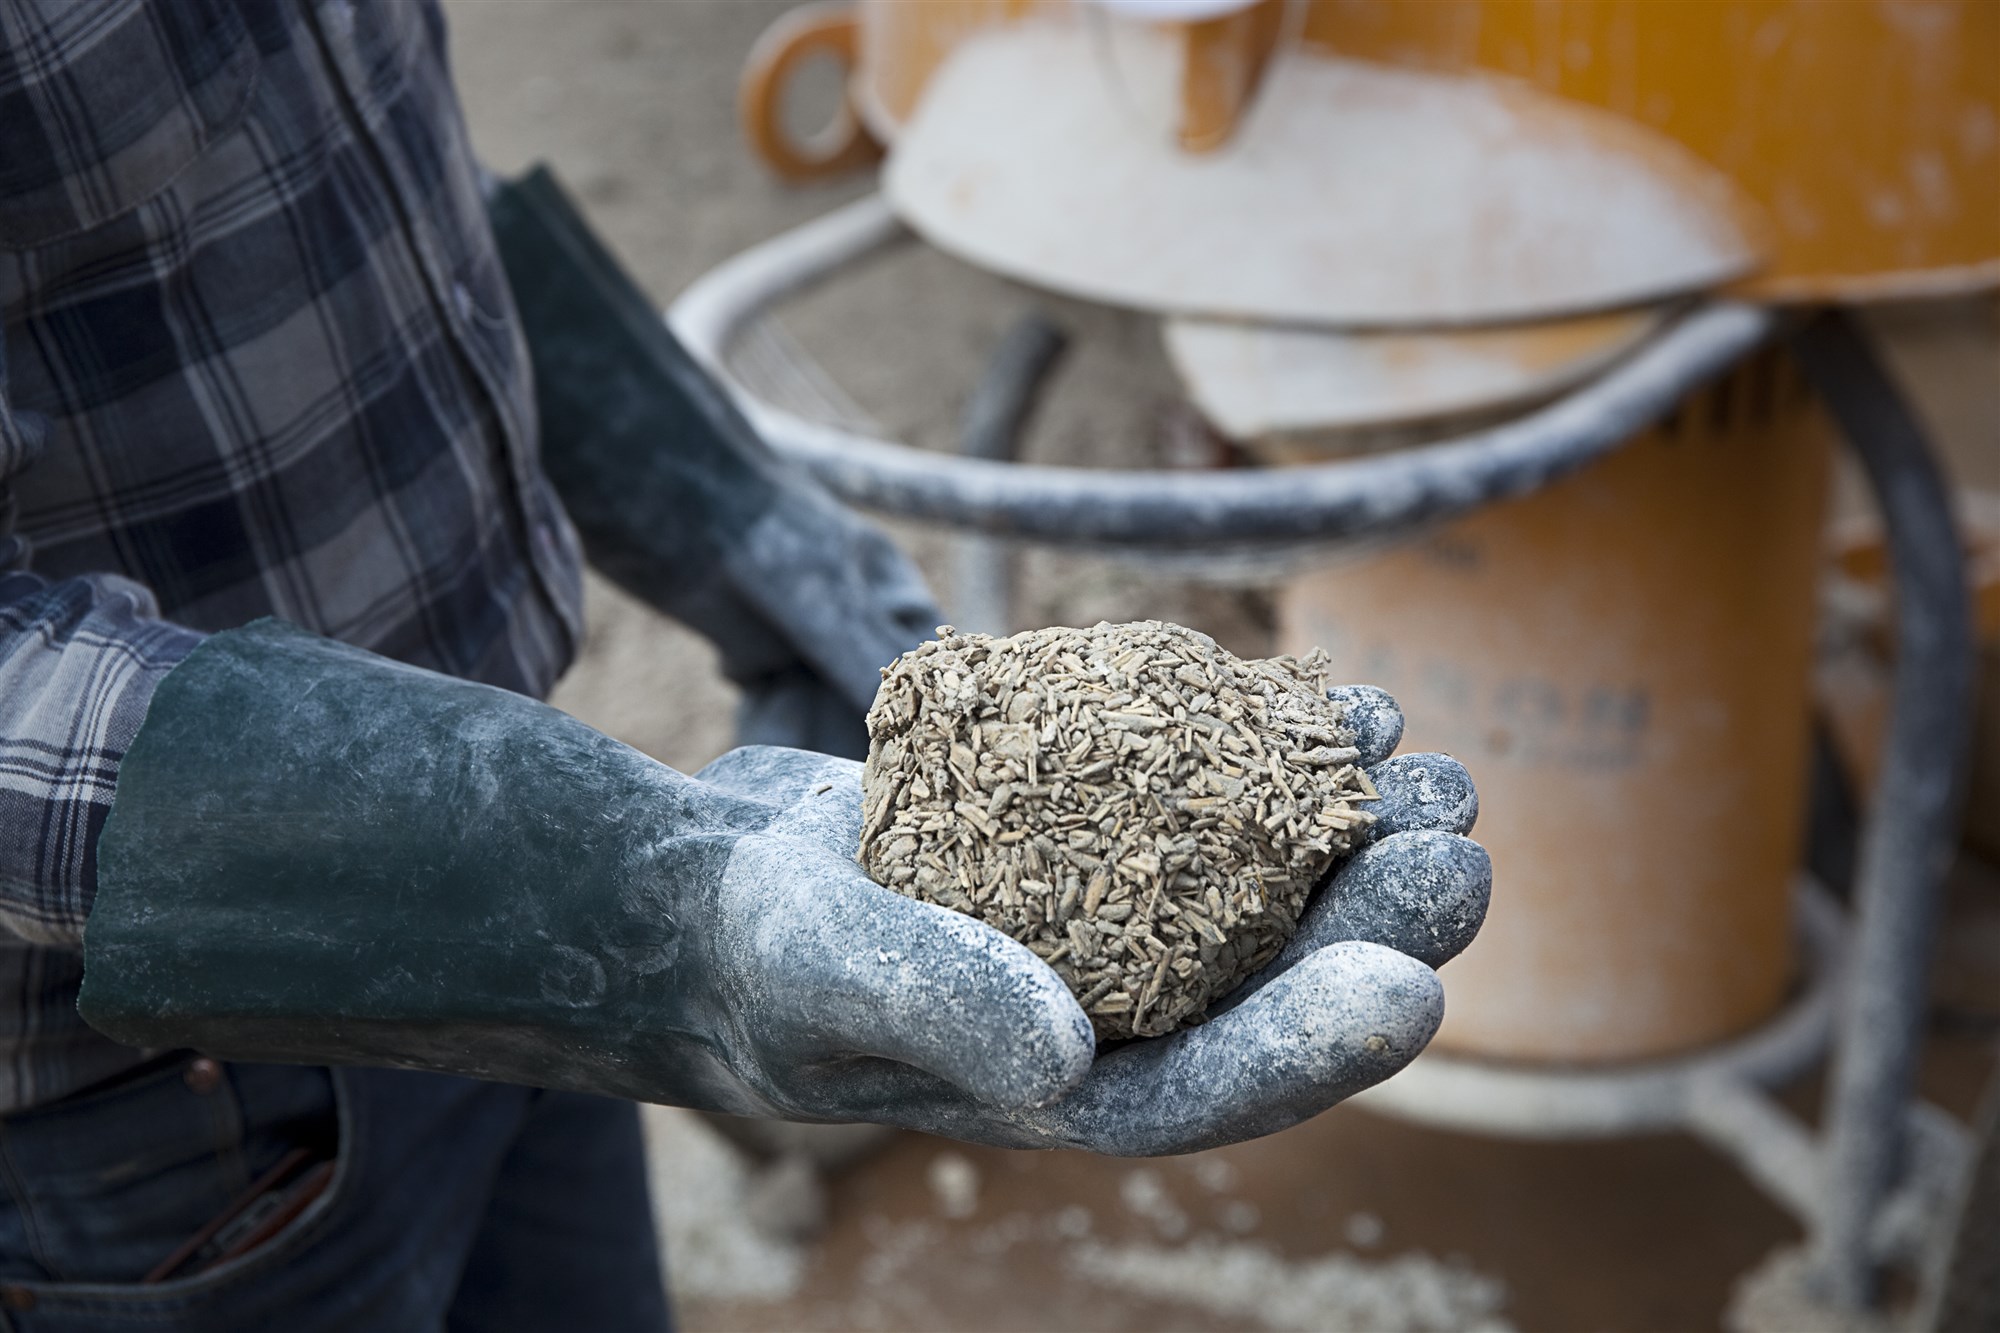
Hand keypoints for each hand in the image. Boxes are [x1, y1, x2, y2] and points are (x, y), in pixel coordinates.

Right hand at [690, 683, 1485, 1154]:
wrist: (718, 890)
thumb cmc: (757, 951)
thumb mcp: (825, 972)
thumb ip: (933, 1004)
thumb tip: (1065, 1056)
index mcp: (1064, 1090)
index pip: (1211, 1089)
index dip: (1318, 1045)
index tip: (1416, 982)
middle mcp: (1112, 1018)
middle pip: (1269, 983)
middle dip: (1373, 921)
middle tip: (1454, 839)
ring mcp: (1111, 929)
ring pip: (1260, 892)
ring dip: (1345, 833)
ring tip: (1419, 758)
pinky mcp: (1095, 846)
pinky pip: (1207, 807)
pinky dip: (1266, 757)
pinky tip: (1327, 702)